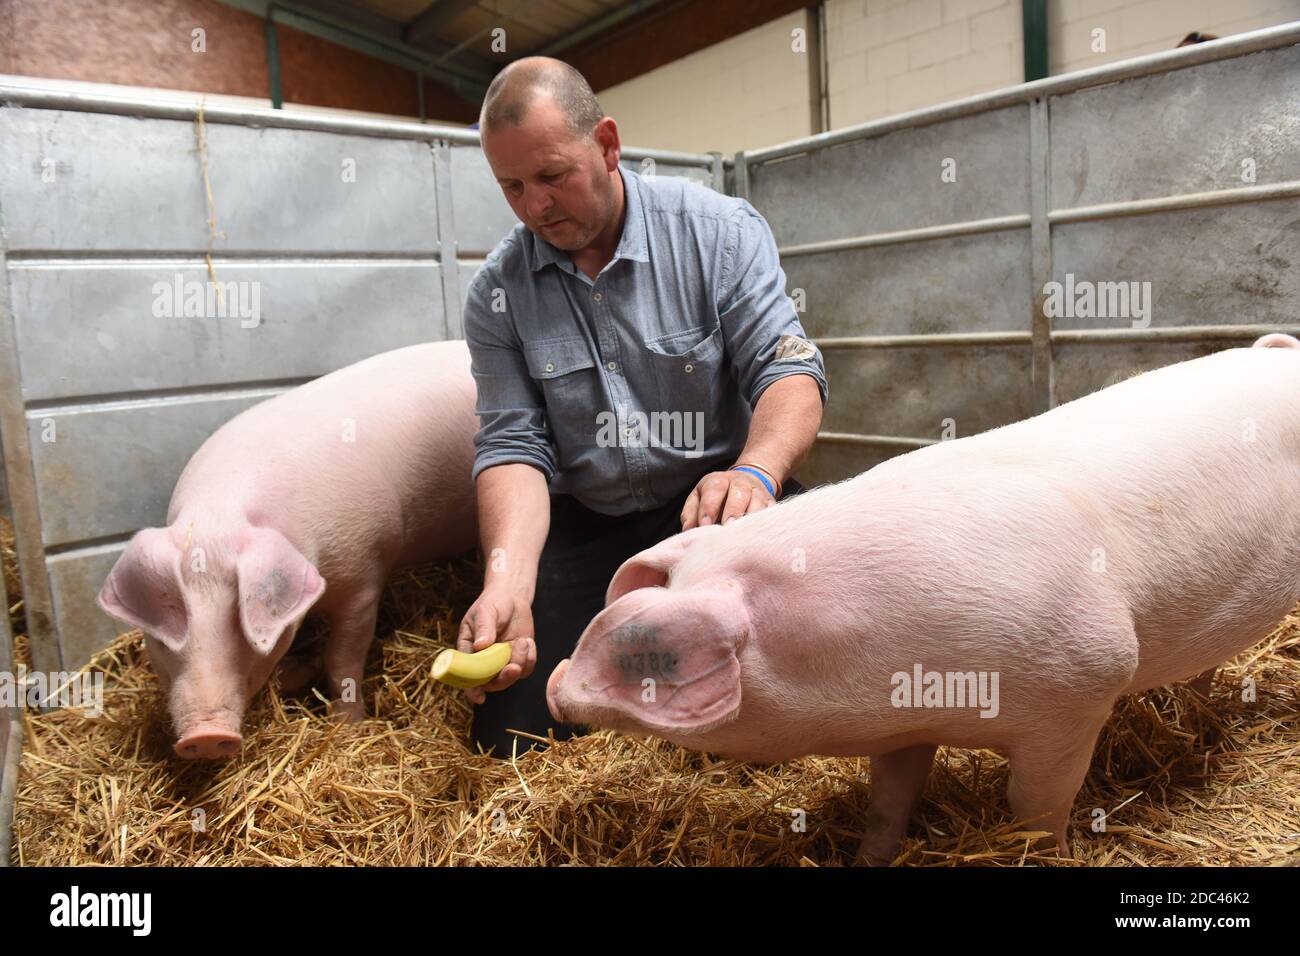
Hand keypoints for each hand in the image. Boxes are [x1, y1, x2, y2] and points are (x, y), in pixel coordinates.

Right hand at [455, 586, 536, 703]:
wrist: (511, 597)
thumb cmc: (492, 603)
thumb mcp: (485, 611)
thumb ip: (484, 628)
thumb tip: (480, 646)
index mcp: (469, 652)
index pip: (467, 676)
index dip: (471, 690)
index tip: (479, 697)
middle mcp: (484, 661)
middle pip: (491, 683)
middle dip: (503, 679)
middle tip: (514, 667)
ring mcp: (502, 662)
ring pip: (511, 677)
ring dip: (519, 663)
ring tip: (522, 641)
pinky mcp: (519, 658)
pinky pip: (526, 668)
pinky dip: (529, 658)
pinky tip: (527, 641)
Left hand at [681, 469, 776, 529]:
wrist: (745, 482)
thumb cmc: (716, 497)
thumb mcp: (699, 498)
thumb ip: (691, 513)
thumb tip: (688, 531)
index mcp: (718, 481)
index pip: (714, 490)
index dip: (709, 507)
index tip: (705, 525)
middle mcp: (740, 483)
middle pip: (739, 494)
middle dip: (733, 511)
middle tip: (727, 528)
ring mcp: (758, 492)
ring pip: (758, 502)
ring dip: (751, 518)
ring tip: (744, 535)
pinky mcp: (771, 503)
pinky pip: (771, 512)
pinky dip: (766, 523)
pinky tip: (759, 535)